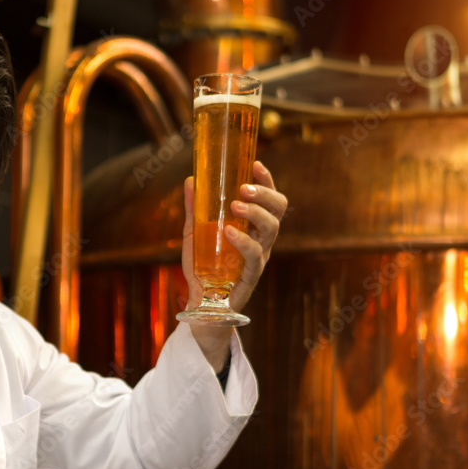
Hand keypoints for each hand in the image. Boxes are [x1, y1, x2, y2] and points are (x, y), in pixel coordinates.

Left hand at [181, 161, 287, 368]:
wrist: (200, 304)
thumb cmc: (202, 268)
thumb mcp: (194, 234)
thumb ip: (194, 209)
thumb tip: (190, 180)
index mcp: (253, 226)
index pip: (269, 199)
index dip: (267, 181)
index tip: (255, 165)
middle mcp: (261, 239)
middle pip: (278, 210)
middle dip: (265, 194)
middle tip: (244, 188)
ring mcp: (259, 256)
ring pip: (271, 229)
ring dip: (256, 213)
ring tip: (236, 205)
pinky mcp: (251, 274)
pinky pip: (254, 255)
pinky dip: (243, 240)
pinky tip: (229, 231)